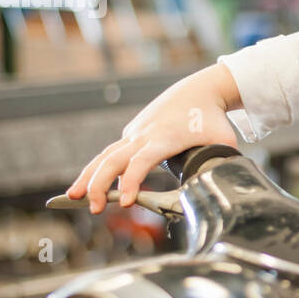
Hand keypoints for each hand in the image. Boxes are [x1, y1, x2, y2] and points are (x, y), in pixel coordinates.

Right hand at [67, 62, 242, 213]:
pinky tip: (87, 187)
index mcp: (164, 138)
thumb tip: (226, 187)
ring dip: (87, 177)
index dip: (132, 181)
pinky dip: (96, 169)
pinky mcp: (132, 134)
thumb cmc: (212, 118)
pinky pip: (110, 153)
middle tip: (93, 208)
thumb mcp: (224, 141)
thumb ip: (224, 164)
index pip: (142, 162)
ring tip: (72, 197)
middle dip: (99, 184)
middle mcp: (144, 135)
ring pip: (105, 155)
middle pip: (114, 159)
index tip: (125, 201)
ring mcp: (135, 133)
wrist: (199, 90)